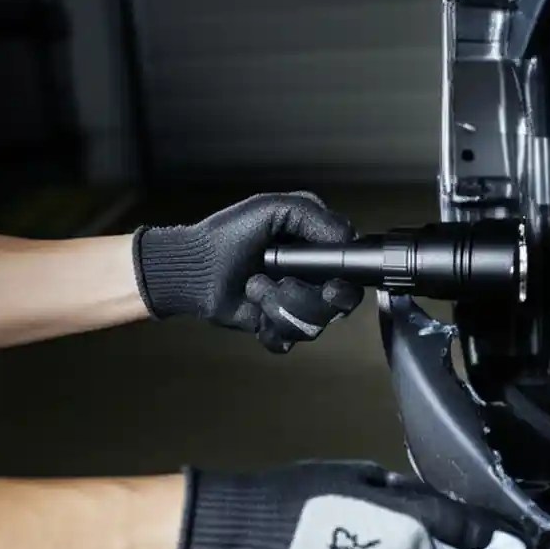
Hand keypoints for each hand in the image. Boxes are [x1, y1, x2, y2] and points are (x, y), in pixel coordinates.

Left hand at [132, 192, 363, 352]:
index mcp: (319, 254)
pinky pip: (288, 340)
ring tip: (255, 287)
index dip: (345, 285)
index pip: (353, 276)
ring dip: (280, 306)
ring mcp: (296, 307)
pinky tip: (254, 311)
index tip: (329, 285)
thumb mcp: (273, 208)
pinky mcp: (276, 327)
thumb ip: (316, 216)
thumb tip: (348, 240)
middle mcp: (314, 282)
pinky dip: (270, 328)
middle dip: (308, 298)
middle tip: (284, 285)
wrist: (195, 267)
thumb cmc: (230, 234)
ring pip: (313, 325)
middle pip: (337, 306)